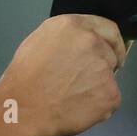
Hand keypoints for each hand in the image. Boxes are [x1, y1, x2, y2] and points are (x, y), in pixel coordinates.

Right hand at [0, 14, 125, 135]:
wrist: (23, 108)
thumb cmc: (24, 78)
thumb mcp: (39, 41)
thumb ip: (66, 38)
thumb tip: (77, 46)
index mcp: (73, 26)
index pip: (107, 28)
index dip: (111, 42)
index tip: (113, 51)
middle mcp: (93, 42)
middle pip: (110, 53)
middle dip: (101, 66)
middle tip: (83, 81)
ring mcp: (104, 69)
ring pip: (109, 78)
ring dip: (97, 87)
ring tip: (72, 97)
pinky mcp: (110, 93)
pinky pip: (109, 100)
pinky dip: (98, 106)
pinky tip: (78, 108)